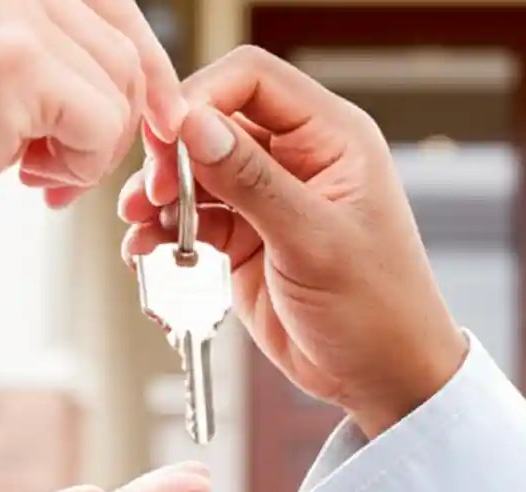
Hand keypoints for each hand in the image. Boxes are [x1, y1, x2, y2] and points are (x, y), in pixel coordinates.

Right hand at [0, 0, 184, 278]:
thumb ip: (46, 57)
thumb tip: (138, 83)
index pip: (112, 6)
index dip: (148, 66)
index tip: (160, 119)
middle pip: (126, 47)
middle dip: (122, 119)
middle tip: (77, 165)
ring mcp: (9, 11)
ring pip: (121, 87)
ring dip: (94, 147)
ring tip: (37, 170)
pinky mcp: (15, 61)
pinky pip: (103, 123)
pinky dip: (81, 165)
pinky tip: (28, 177)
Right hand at [119, 46, 466, 436]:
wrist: (383, 377)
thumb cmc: (378, 309)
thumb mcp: (314, 242)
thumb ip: (252, 182)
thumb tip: (194, 127)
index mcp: (334, 139)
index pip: (253, 79)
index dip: (201, 96)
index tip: (165, 136)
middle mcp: (300, 158)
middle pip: (216, 119)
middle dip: (174, 151)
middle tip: (153, 190)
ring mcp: (271, 197)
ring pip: (197, 169)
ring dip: (162, 193)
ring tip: (142, 223)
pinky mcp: (247, 236)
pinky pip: (194, 215)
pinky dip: (165, 228)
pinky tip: (147, 248)